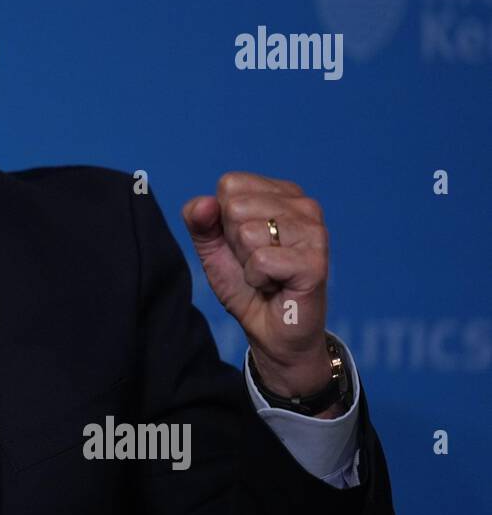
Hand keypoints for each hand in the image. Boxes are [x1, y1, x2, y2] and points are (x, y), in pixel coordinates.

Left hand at [182, 173, 334, 403]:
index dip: (223, 219)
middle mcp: (304, 205)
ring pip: (248, 232)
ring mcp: (314, 231)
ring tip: (267, 273)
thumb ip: (199, 220)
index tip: (243, 243)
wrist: (270, 330)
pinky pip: (261, 260)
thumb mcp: (213, 247)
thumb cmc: (246, 284)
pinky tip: (275, 285)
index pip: (230, 184)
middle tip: (256, 262)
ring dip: (247, 262)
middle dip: (235, 242)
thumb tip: (204, 202)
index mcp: (281, 193)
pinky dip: (258, 279)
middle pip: (235, 206)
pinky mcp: (315, 261)